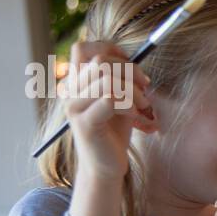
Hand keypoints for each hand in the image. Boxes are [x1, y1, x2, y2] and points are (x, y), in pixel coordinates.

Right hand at [63, 41, 155, 180]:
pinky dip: (131, 106)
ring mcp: (74, 107)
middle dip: (131, 71)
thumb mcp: (119, 98)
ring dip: (134, 91)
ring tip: (143, 106)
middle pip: (100, 61)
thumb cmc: (115, 132)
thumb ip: (119, 78)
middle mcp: (70, 91)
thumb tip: (134, 61)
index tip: (131, 66)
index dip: (110, 50)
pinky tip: (137, 119)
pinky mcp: (85, 123)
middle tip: (146, 88)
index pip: (83, 48)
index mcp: (76, 82)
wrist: (106, 167)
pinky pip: (111, 100)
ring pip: (107, 79)